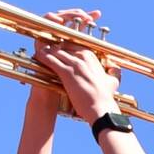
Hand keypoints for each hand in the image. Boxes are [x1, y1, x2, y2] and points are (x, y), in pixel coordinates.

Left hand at [33, 8, 120, 122]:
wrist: (101, 109)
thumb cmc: (106, 97)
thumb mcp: (113, 81)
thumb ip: (114, 72)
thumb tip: (116, 68)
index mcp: (92, 56)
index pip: (74, 44)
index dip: (64, 46)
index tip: (57, 48)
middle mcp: (83, 57)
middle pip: (63, 45)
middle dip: (53, 46)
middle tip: (44, 47)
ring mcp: (75, 64)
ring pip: (56, 51)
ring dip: (46, 51)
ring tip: (38, 51)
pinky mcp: (68, 73)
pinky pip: (51, 61)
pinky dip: (43, 58)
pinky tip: (37, 57)